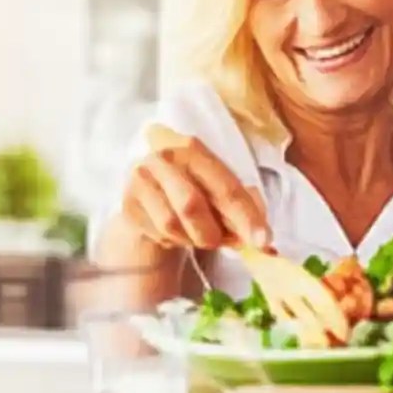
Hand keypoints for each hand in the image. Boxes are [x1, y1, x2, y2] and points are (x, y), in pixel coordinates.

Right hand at [121, 126, 270, 249]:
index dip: (246, 217)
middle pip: (192, 205)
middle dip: (214, 233)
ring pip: (172, 224)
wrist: (149, 195)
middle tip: (227, 244)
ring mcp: (141, 179)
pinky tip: (177, 232)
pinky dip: (174, 241)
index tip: (263, 242)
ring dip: (192, 238)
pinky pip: (156, 234)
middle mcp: (164, 157)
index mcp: (194, 148)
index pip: (225, 187)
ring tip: (199, 235)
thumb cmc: (195, 191)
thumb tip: (265, 245)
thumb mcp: (221, 193)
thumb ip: (242, 212)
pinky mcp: (127, 203)